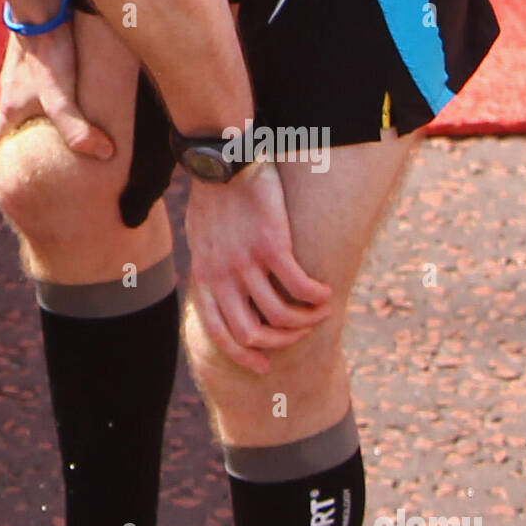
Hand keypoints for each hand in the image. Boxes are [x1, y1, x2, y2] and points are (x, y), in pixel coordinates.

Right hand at [0, 21, 115, 159]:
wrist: (42, 3)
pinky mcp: (39, 49)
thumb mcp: (59, 97)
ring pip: (30, 95)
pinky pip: (43, 73)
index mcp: (10, 107)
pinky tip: (80, 83)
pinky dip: (56, 83)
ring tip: (74, 117)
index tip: (25, 166)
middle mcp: (11, 88)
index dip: (9, 155)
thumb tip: (105, 154)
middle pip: (16, 119)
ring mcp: (23, 68)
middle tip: (56, 145)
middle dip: (32, 133)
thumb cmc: (47, 52)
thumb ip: (76, 128)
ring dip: (45, 108)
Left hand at [184, 159, 333, 374]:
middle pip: (253, 332)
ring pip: (281, 315)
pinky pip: (300, 286)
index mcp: (204, 276)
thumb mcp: (200, 238)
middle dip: (282, 341)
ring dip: (307, 320)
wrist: (222, 160)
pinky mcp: (272, 245)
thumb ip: (210, 266)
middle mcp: (223, 275)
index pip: (219, 332)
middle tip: (302, 332)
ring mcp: (246, 262)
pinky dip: (317, 296)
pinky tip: (325, 290)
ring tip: (322, 311)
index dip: (243, 355)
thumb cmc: (213, 195)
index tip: (264, 365)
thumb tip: (223, 288)